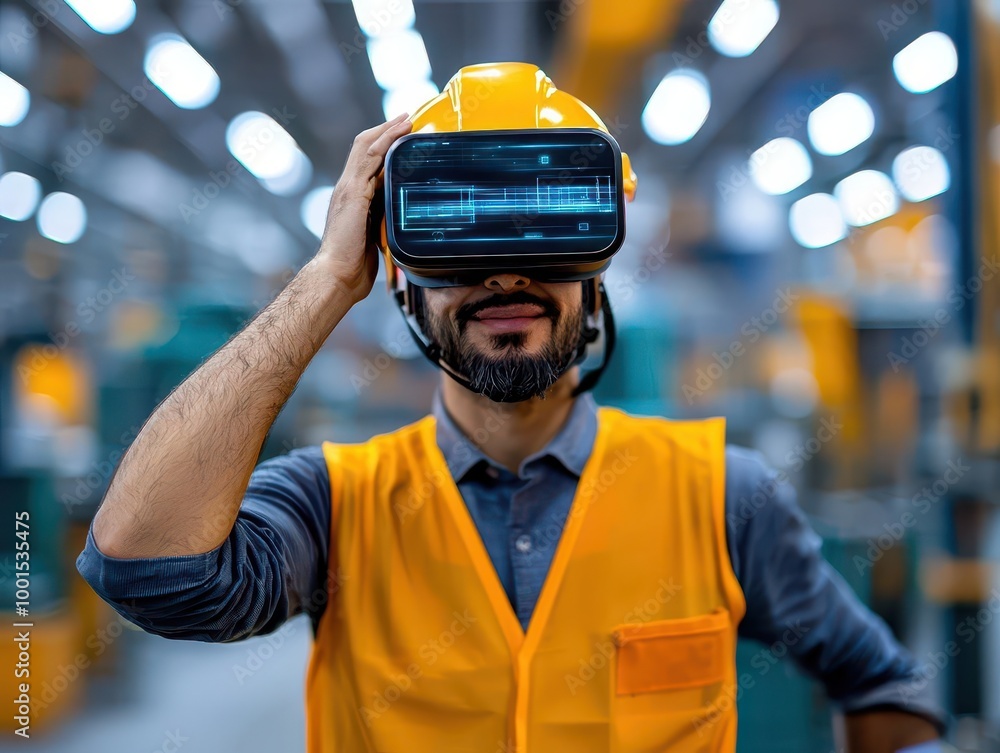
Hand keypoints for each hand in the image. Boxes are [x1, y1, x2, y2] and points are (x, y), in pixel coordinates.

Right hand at [315, 113, 412, 303]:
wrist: (337, 274)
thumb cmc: (355, 264)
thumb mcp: (375, 236)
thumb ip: (384, 221)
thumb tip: (402, 219)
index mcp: (353, 197)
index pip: (367, 161)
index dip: (384, 145)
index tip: (403, 135)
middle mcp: (348, 187)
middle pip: (365, 147)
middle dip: (387, 130)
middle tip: (409, 118)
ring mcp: (348, 188)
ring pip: (367, 147)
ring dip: (388, 131)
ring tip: (408, 119)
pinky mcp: (353, 193)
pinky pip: (369, 159)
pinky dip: (386, 143)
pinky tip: (399, 135)